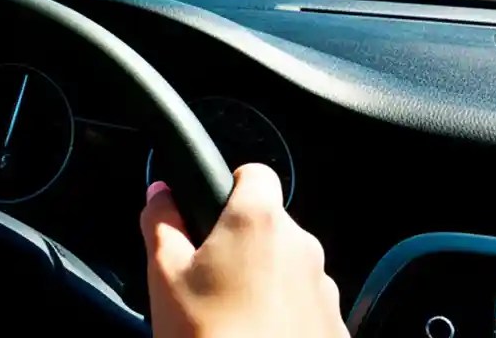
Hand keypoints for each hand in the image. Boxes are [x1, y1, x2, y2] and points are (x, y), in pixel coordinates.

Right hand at [140, 164, 346, 337]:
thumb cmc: (209, 336)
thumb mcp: (163, 276)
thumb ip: (161, 222)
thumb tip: (161, 193)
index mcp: (258, 221)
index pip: (253, 173)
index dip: (227, 188)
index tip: (207, 216)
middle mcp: (301, 246)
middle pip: (269, 225)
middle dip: (240, 244)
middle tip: (205, 280)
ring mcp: (323, 288)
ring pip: (287, 267)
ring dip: (262, 282)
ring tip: (228, 319)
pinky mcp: (334, 326)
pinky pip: (303, 306)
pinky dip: (282, 315)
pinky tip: (254, 336)